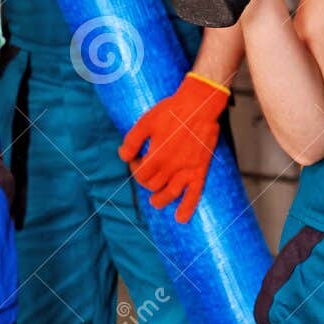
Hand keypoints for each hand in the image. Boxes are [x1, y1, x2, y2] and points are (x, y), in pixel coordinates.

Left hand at [117, 72, 229, 222]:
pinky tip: (181, 218)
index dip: (135, 169)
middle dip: (146, 181)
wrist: (199, 105)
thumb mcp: (145, 122)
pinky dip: (188, 207)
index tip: (138, 159)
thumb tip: (123, 156)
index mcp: (156, 156)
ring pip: (170, 194)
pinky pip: (195, 192)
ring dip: (160, 200)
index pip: (140, 175)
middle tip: (147, 170)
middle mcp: (171, 167)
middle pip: (153, 185)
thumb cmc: (171, 111)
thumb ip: (132, 141)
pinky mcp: (200, 169)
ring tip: (156, 201)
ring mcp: (186, 170)